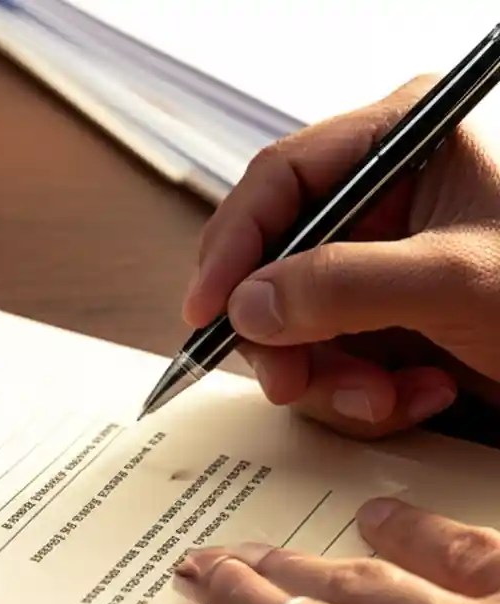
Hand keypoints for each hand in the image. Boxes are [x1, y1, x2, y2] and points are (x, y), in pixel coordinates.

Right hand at [184, 74, 499, 438]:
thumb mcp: (454, 282)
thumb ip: (342, 286)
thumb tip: (248, 304)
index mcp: (401, 145)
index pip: (280, 179)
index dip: (233, 245)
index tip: (208, 310)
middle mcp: (382, 199)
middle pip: (276, 260)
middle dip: (287, 334)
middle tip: (291, 380)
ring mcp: (380, 263)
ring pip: (295, 321)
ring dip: (331, 377)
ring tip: (384, 399)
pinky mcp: (386, 319)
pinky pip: (331, 357)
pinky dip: (363, 393)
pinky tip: (421, 397)